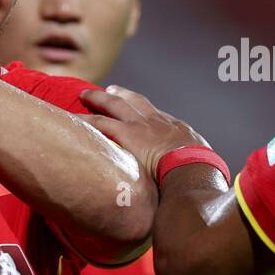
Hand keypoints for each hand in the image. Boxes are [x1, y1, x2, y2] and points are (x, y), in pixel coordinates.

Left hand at [78, 85, 210, 178]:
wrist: (194, 170)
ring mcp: (141, 126)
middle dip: (123, 95)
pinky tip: (71, 118)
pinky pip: (99, 123)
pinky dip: (85, 119)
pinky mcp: (127, 133)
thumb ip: (191, 171)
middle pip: (136, 102)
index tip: (137, 108)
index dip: (145, 111)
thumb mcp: (202, 168)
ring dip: (99, 98)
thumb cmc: (201, 175)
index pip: (158, 116)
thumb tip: (191, 184)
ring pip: (115, 105)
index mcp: (176, 130)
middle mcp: (157, 122)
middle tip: (111, 90)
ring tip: (85, 94)